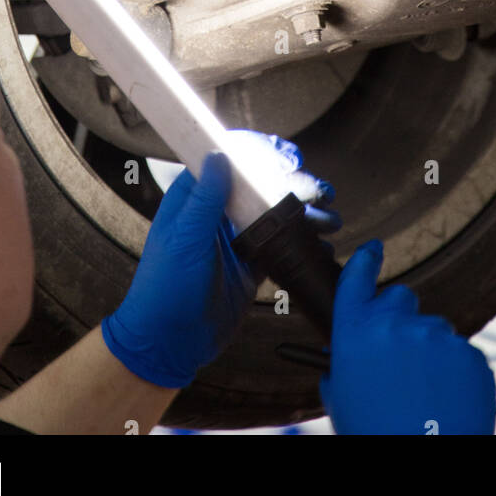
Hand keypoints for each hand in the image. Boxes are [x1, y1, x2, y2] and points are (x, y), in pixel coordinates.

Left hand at [101, 133, 338, 387]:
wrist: (170, 343)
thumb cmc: (166, 287)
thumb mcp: (185, 238)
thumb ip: (205, 198)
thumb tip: (219, 154)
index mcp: (196, 198)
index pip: (229, 160)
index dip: (260, 152)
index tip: (288, 158)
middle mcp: (219, 213)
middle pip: (260, 184)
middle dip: (294, 183)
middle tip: (320, 191)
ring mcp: (238, 238)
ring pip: (276, 213)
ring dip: (305, 212)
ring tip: (329, 219)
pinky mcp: (253, 264)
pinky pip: (282, 244)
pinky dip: (304, 241)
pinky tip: (323, 243)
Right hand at [320, 241, 495, 434]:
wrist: (422, 461)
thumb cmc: (374, 433)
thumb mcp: (341, 399)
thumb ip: (340, 366)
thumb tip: (342, 352)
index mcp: (357, 332)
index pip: (356, 279)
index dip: (365, 260)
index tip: (373, 250)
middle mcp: (395, 324)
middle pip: (401, 298)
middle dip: (401, 318)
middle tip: (401, 353)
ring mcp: (436, 336)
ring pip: (434, 330)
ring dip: (430, 350)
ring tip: (426, 393)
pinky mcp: (468, 353)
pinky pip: (460, 353)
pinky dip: (455, 372)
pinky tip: (446, 400)